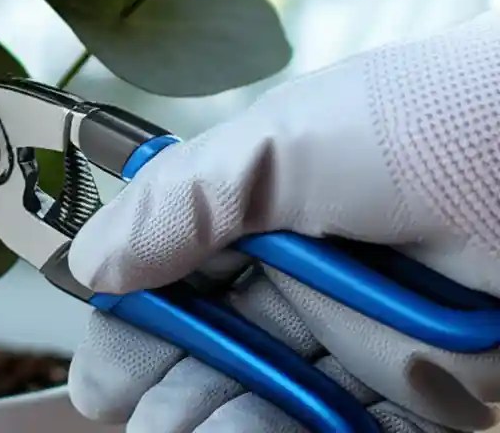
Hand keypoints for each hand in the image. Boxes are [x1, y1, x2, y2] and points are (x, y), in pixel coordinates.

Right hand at [64, 11, 499, 431]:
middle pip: (218, 360)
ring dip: (230, 425)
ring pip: (278, 405)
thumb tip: (92, 263)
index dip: (134, 337)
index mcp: (258, 219)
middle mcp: (306, 285)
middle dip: (177, 397)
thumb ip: (180, 201)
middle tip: (152, 425)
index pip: (172, 289)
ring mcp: (366, 342)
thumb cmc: (429, 121)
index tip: (105, 383)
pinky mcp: (432, 394)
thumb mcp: (280, 143)